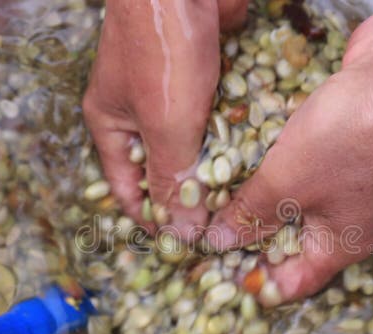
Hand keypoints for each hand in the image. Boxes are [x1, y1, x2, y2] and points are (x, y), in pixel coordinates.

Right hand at [83, 0, 245, 235]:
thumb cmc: (163, 50)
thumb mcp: (166, 125)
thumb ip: (174, 180)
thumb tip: (181, 233)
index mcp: (112, 124)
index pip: (127, 188)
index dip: (153, 219)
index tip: (186, 245)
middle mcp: (138, 108)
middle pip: (164, 166)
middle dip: (192, 193)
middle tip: (226, 222)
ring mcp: (171, 87)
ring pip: (195, 139)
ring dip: (218, 161)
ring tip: (248, 193)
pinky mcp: (202, 68)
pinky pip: (217, 109)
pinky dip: (234, 126)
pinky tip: (260, 148)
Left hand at [207, 12, 372, 303]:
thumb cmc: (350, 141)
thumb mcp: (287, 183)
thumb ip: (250, 213)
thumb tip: (219, 242)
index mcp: (339, 245)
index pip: (291, 281)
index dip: (252, 282)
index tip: (210, 270)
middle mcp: (346, 217)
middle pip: (288, 239)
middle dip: (246, 232)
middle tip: (198, 225)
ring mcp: (346, 177)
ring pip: (291, 196)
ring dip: (255, 192)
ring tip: (208, 188)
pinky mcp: (341, 141)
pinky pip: (300, 161)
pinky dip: (273, 159)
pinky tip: (238, 146)